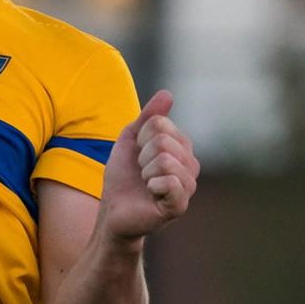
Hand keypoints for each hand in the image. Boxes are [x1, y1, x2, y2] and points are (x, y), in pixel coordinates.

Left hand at [97, 89, 197, 241]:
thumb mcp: (131, 140)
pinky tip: (151, 194)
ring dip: (145, 172)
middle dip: (142, 155)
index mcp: (181, 147)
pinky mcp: (180, 205)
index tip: (138, 154)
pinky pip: (171, 182)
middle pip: (163, 140)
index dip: (141, 138)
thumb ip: (148, 117)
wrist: (113, 209)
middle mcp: (191, 165)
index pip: (161, 124)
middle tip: (140, 171)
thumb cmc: (123, 175)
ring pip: (166, 160)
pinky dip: (153, 185)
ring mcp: (187, 186)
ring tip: (145, 183)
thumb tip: (167, 93)